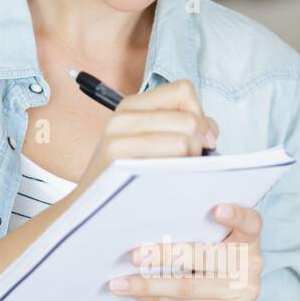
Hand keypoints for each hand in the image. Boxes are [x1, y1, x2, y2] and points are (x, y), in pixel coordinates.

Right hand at [75, 78, 218, 199]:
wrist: (88, 209)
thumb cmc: (127, 180)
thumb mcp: (150, 146)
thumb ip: (183, 129)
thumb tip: (210, 132)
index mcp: (133, 106)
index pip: (184, 91)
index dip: (200, 115)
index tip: (197, 140)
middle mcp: (123, 114)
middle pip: (190, 118)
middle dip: (198, 144)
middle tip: (186, 165)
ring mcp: (118, 134)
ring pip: (184, 135)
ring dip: (190, 160)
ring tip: (175, 174)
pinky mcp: (118, 155)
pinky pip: (172, 153)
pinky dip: (180, 170)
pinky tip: (168, 182)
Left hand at [109, 202, 262, 300]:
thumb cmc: (210, 277)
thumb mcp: (210, 255)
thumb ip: (194, 240)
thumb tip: (144, 232)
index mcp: (248, 242)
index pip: (251, 224)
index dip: (237, 215)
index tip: (216, 210)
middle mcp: (251, 266)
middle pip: (206, 256)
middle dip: (165, 255)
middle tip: (135, 255)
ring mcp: (243, 293)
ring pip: (187, 286)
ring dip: (149, 284)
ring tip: (120, 283)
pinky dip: (154, 298)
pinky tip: (135, 293)